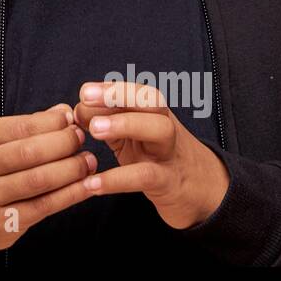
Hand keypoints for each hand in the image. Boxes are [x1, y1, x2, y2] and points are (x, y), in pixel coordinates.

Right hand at [0, 103, 97, 261]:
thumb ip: (27, 127)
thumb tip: (64, 111)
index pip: (22, 126)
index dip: (53, 123)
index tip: (73, 120)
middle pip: (31, 152)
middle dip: (64, 144)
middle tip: (83, 140)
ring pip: (39, 180)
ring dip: (72, 170)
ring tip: (89, 162)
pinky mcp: (2, 223)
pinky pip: (44, 207)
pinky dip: (70, 195)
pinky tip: (87, 187)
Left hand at [74, 81, 229, 229]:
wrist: (202, 192)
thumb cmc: (158, 158)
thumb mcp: (134, 136)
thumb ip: (108, 120)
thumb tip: (78, 110)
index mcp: (156, 114)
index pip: (138, 91)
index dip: (112, 88)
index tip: (85, 92)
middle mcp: (166, 127)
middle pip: (153, 100)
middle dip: (119, 95)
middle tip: (85, 100)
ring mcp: (170, 153)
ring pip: (159, 130)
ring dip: (125, 124)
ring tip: (94, 131)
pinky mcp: (169, 183)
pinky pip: (144, 176)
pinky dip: (116, 180)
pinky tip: (92, 184)